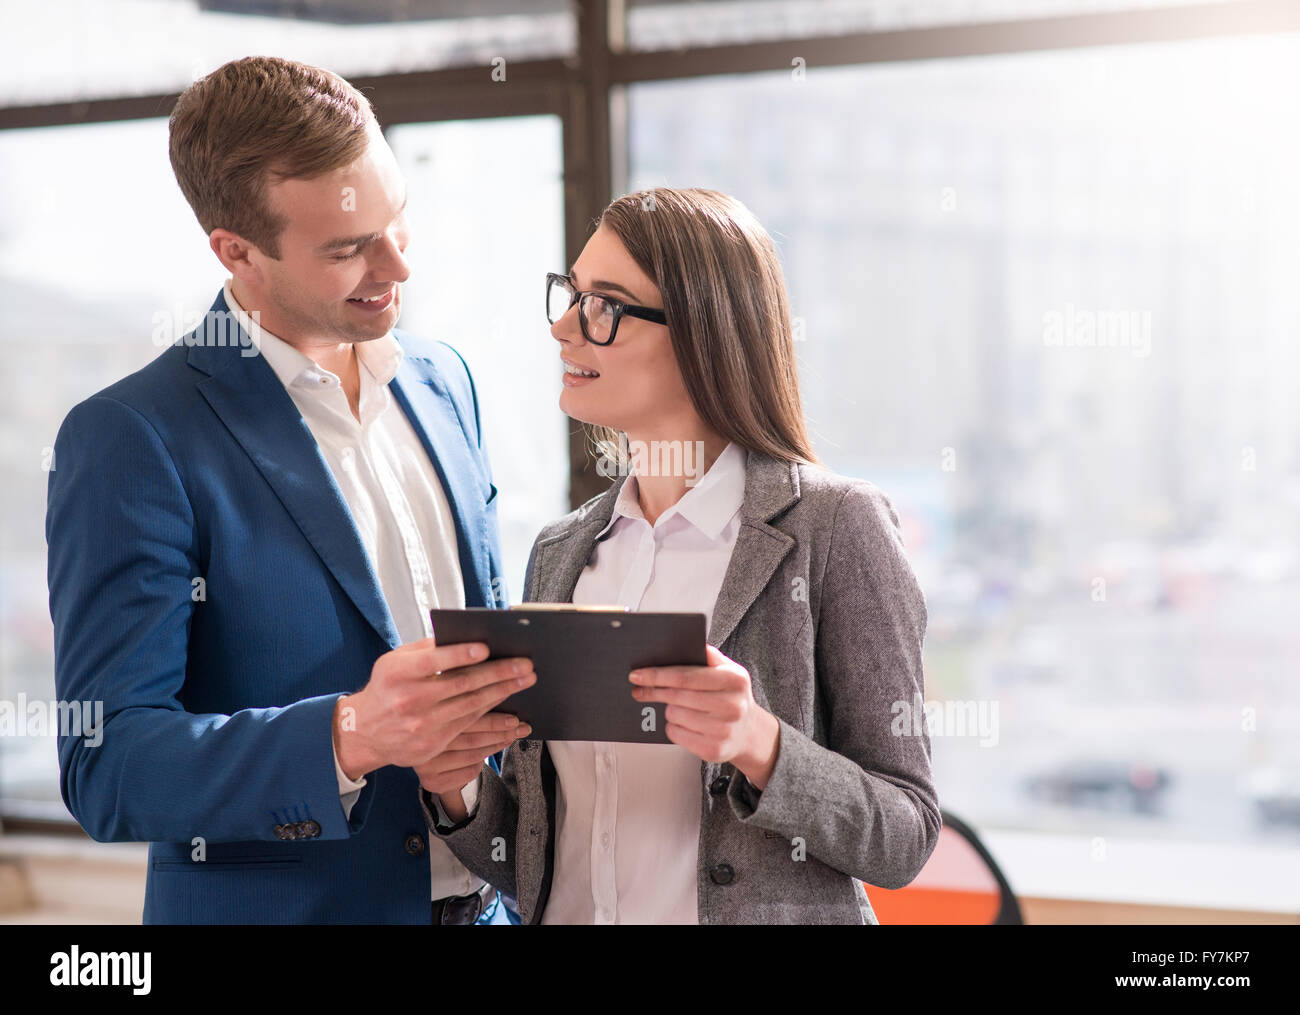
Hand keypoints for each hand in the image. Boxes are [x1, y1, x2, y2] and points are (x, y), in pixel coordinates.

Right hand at [332, 636, 535, 780]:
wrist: (364, 732)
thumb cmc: (386, 687)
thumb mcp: (395, 661)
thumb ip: (427, 649)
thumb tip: (464, 636)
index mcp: (398, 673)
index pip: (432, 662)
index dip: (460, 655)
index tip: (485, 648)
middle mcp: (409, 700)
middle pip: (460, 684)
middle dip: (498, 673)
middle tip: (524, 665)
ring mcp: (421, 725)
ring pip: (470, 706)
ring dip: (502, 693)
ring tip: (524, 681)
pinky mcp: (432, 745)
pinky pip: (469, 727)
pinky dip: (492, 716)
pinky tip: (509, 706)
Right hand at [415, 712, 532, 816]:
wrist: (430, 762)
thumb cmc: (446, 732)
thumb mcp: (451, 713)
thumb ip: (468, 705)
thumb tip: (502, 695)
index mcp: (426, 719)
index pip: (466, 715)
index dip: (492, 713)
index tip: (514, 712)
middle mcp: (423, 742)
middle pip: (472, 737)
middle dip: (501, 731)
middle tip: (521, 726)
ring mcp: (426, 764)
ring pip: (473, 754)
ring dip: (497, 745)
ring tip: (513, 736)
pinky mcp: (433, 781)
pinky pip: (468, 770)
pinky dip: (483, 762)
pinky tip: (489, 752)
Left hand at [629, 644, 780, 788]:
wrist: (748, 733)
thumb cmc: (731, 696)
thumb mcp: (729, 671)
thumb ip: (708, 656)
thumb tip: (681, 644)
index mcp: (734, 680)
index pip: (686, 676)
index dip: (657, 675)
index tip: (637, 674)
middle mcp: (732, 706)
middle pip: (677, 696)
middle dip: (654, 691)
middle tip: (639, 689)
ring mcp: (723, 730)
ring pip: (674, 715)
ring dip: (669, 710)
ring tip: (677, 707)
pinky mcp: (713, 750)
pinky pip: (676, 734)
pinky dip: (673, 727)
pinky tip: (683, 722)